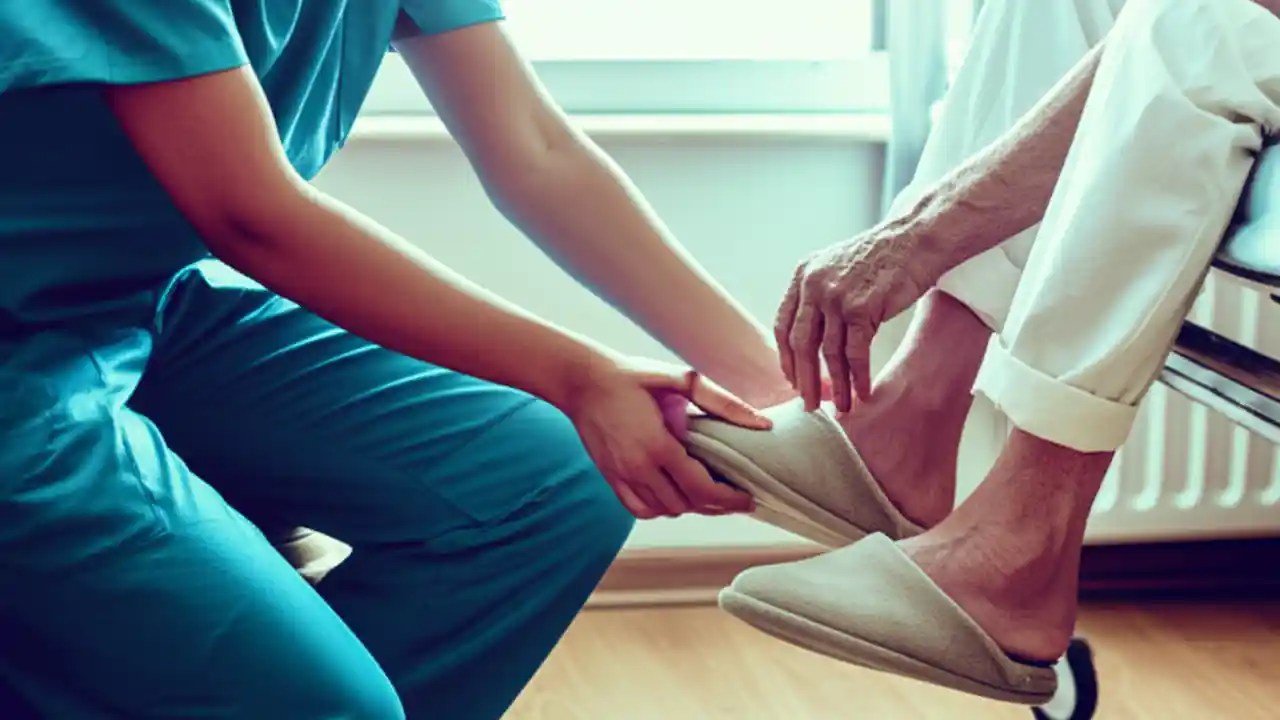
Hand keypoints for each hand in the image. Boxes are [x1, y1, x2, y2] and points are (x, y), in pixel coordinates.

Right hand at [562, 357, 770, 518]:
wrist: (582, 380)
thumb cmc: (633, 376)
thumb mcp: (680, 378)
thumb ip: (721, 401)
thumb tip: (761, 423)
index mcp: (658, 445)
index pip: (701, 488)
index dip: (729, 499)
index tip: (748, 498)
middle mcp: (638, 467)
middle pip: (685, 505)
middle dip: (715, 505)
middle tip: (735, 495)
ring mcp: (621, 476)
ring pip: (664, 510)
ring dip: (690, 506)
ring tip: (709, 494)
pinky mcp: (610, 478)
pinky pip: (639, 509)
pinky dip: (661, 509)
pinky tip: (675, 495)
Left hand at [775, 229, 931, 412]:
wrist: (914, 240)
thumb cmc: (880, 259)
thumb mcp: (835, 268)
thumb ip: (817, 297)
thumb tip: (807, 340)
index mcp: (802, 276)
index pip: (783, 325)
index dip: (787, 357)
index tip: (793, 380)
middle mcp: (813, 286)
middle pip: (801, 344)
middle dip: (805, 380)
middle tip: (810, 405)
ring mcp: (835, 297)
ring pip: (829, 353)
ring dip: (836, 385)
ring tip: (841, 407)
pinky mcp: (861, 309)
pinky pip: (855, 354)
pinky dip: (858, 378)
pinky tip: (862, 393)